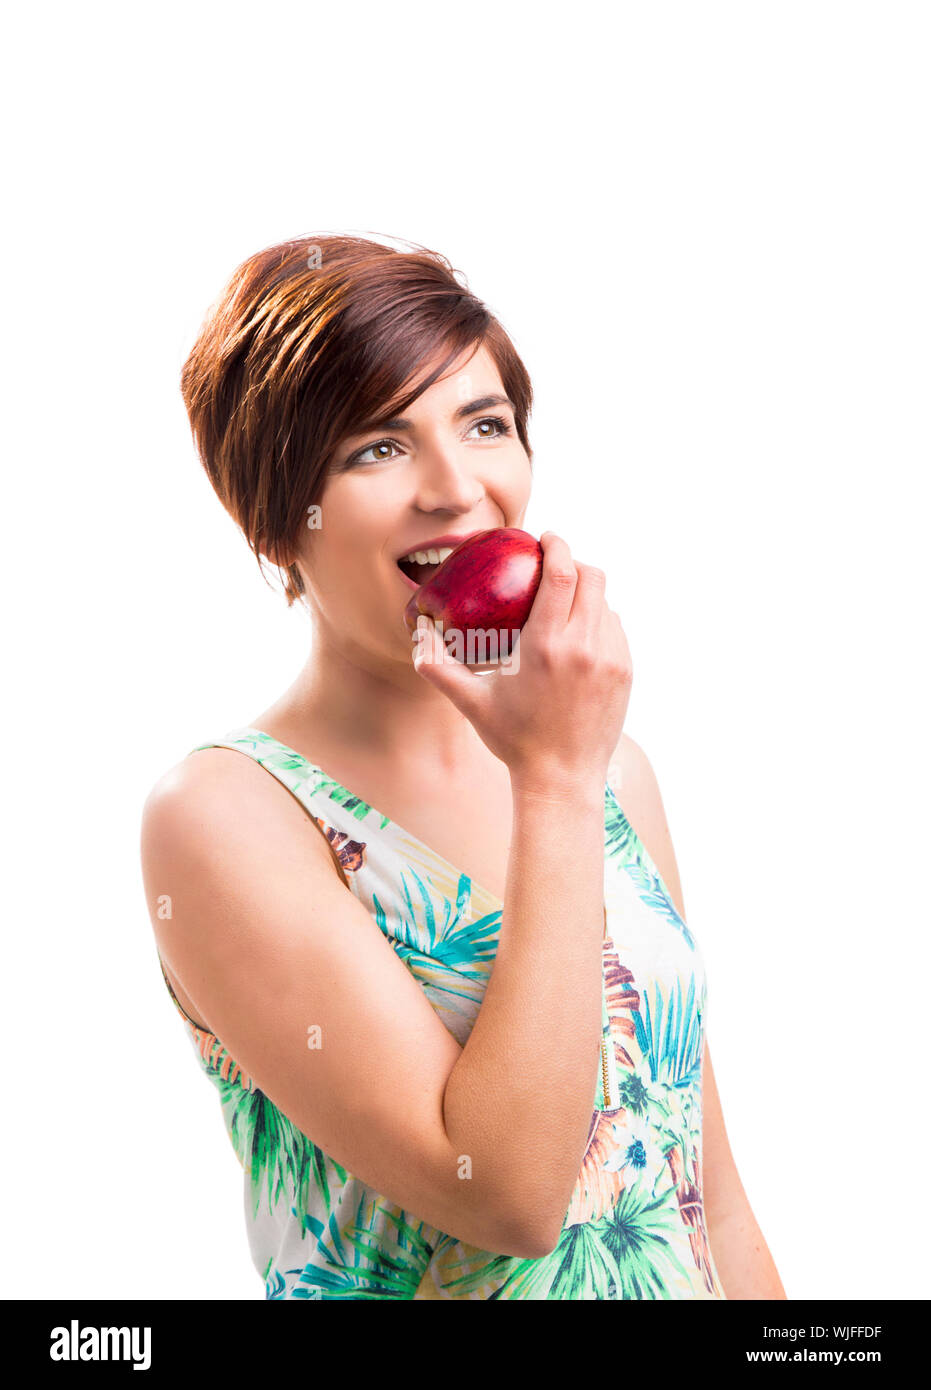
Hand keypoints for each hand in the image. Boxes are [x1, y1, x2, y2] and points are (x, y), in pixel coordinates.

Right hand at [411, 532, 631, 789]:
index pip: (563, 574)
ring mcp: (610, 660)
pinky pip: (616, 631)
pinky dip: (600, 623)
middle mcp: (584, 647)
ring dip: (588, 595)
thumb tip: (416, 636)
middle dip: (575, 562)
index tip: (547, 538)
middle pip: (593, 578)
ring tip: (566, 604)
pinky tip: (580, 635)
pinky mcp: (625, 673)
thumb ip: (439, 667)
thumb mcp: (472, 703)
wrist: (562, 779)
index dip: (558, 546)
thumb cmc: (515, 740)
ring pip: (606, 604)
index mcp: (546, 647)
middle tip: (555, 566)